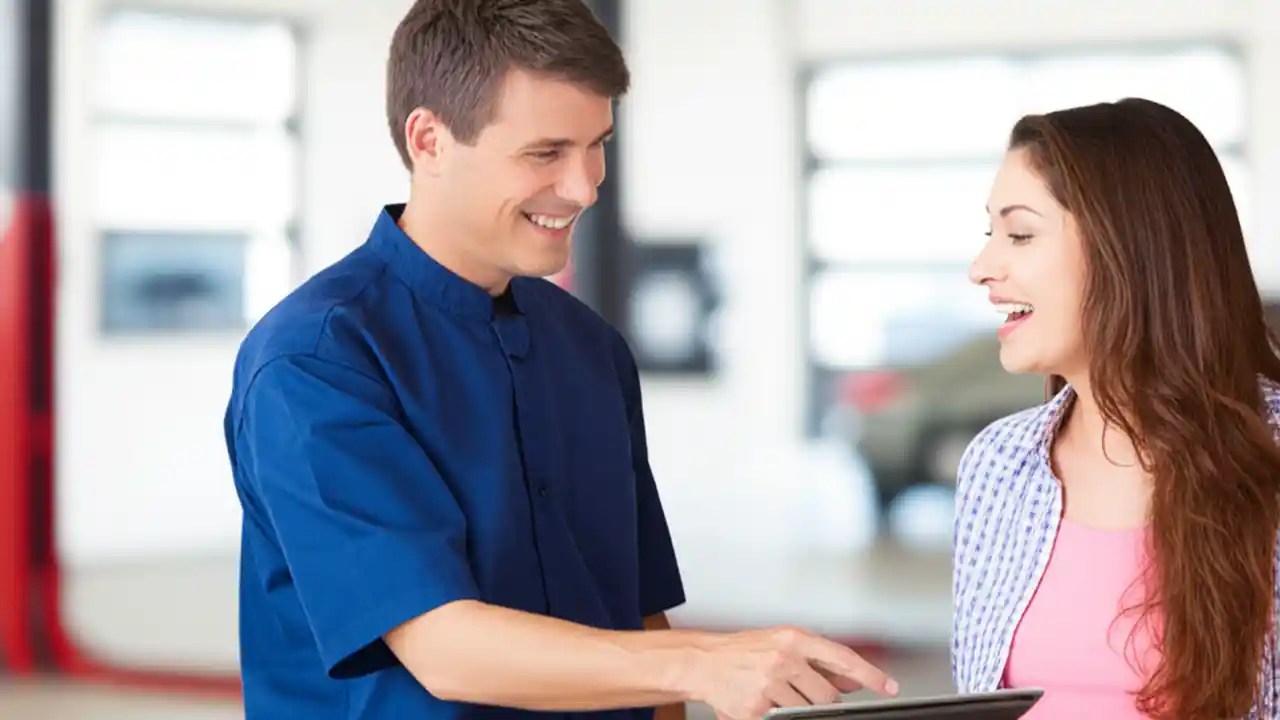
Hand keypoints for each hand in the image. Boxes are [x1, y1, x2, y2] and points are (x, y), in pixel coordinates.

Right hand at [678, 626, 897, 719]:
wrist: (702, 662)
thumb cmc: (743, 651)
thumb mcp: (782, 645)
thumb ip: (819, 662)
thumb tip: (853, 679)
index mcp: (793, 638)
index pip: (843, 657)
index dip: (870, 675)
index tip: (890, 686)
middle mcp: (783, 658)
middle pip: (828, 695)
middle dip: (823, 700)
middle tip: (801, 692)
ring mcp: (770, 685)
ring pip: (807, 712)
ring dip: (797, 709)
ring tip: (775, 693)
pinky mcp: (757, 709)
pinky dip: (777, 716)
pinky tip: (761, 701)